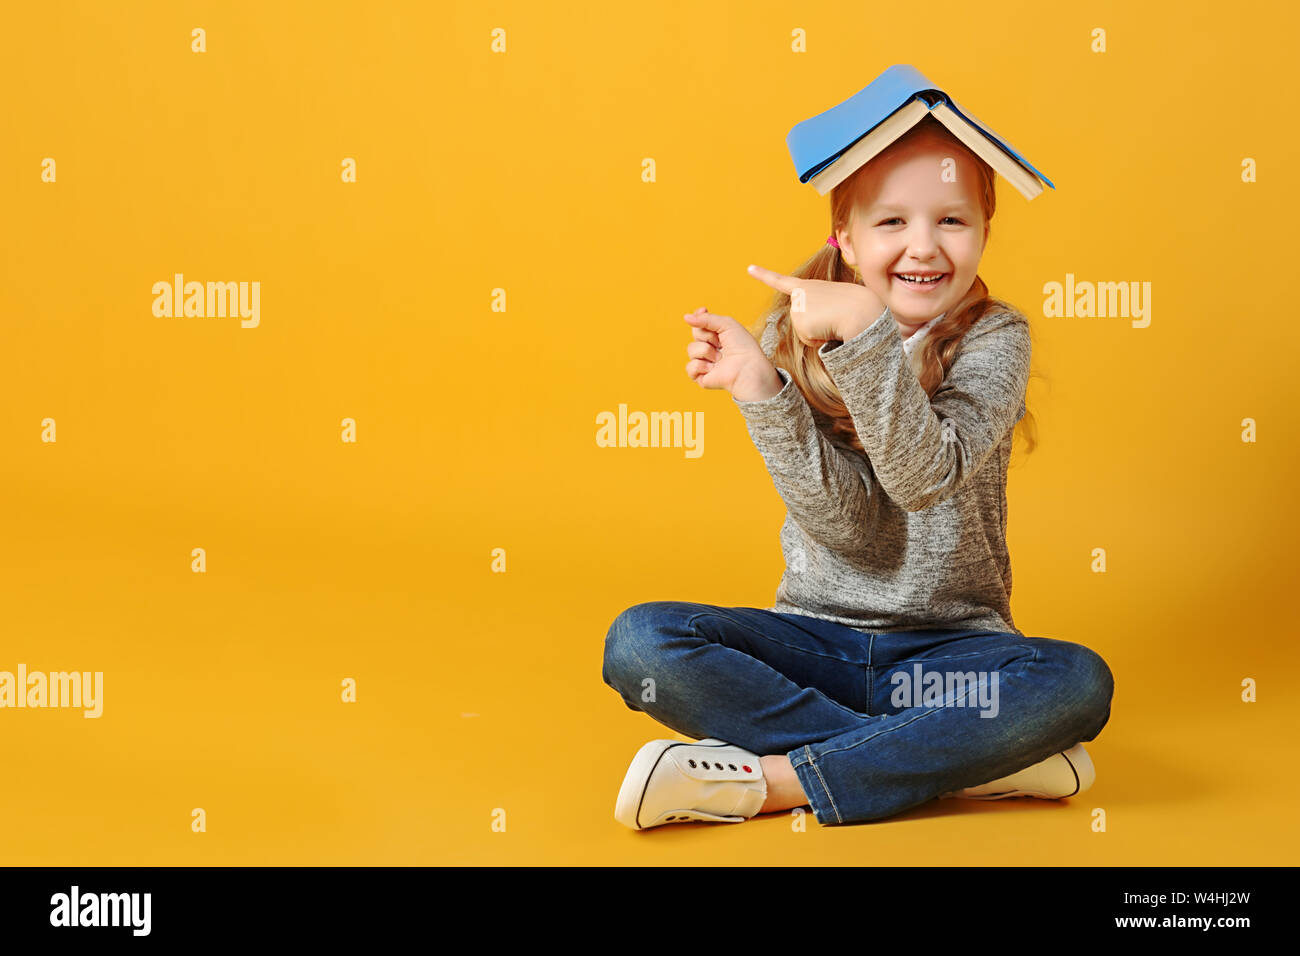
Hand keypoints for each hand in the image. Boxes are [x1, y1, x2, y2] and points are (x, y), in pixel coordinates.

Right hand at [683, 307, 782, 400]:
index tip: (703, 309)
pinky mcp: (701, 377)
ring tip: (720, 358)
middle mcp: (711, 348)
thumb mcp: (727, 324)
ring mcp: (705, 362)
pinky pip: (690, 367)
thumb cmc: (743, 346)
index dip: (699, 316)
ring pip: (691, 349)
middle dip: (707, 335)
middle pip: (695, 333)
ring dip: (706, 351)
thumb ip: (706, 319)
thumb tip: (686, 317)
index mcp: (718, 335)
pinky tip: (713, 369)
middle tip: (720, 342)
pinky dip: (701, 366)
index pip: (701, 323)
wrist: (747, 367)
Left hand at [746, 264, 886, 345]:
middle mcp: (799, 296)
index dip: (763, 275)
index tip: (748, 268)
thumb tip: (815, 328)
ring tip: (833, 321)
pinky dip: (820, 340)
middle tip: (833, 316)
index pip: (781, 281)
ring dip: (819, 333)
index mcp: (808, 286)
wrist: (863, 310)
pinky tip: (829, 328)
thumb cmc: (857, 307)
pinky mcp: (800, 323)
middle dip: (815, 325)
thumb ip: (820, 310)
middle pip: (801, 322)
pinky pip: (809, 341)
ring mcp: (798, 308)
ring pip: (804, 333)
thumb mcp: (836, 301)